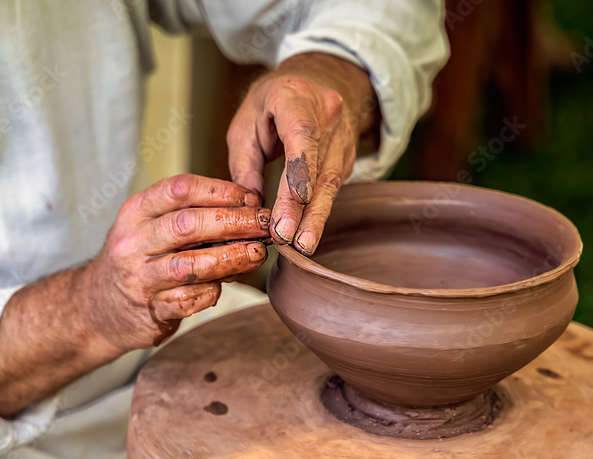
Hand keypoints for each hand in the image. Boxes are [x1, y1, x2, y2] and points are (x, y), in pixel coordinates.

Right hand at [78, 174, 270, 353]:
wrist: (97, 307)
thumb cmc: (140, 259)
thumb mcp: (151, 227)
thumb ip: (191, 216)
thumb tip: (250, 210)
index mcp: (136, 212)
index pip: (179, 189)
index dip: (221, 191)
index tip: (252, 198)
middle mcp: (133, 242)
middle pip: (188, 225)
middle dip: (234, 222)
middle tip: (264, 225)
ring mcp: (139, 278)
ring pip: (189, 265)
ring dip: (230, 258)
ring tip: (257, 254)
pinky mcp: (149, 310)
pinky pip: (187, 301)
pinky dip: (210, 293)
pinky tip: (223, 287)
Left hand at [226, 53, 378, 255]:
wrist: (317, 80)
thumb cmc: (275, 100)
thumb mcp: (247, 122)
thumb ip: (245, 164)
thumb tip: (249, 206)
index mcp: (296, 97)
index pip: (303, 137)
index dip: (300, 173)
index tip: (294, 203)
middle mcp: (327, 115)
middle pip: (320, 168)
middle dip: (306, 209)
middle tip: (293, 240)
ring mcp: (343, 137)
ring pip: (331, 183)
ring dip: (316, 217)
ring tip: (303, 245)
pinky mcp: (347, 157)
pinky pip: (333, 187)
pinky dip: (318, 211)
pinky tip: (307, 232)